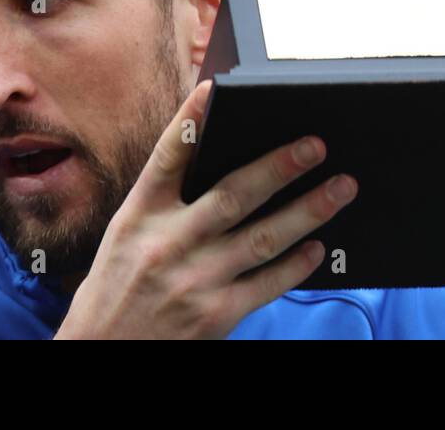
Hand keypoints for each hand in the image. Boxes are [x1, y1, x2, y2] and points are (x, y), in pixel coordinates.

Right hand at [55, 80, 357, 338]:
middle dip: (280, 167)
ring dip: (308, 211)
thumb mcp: (125, 237)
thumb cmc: (116, 291)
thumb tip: (218, 162)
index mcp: (139, 217)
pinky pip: (267, 284)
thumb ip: (166, 203)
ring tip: (341, 189)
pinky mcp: (215, 316)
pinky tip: (318, 247)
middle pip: (233, 194)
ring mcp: (194, 281)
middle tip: (316, 145)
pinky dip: (296, 264)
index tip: (216, 90)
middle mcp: (167, 244)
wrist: (103, 354)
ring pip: (263, 238)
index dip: (191, 120)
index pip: (168, 158)